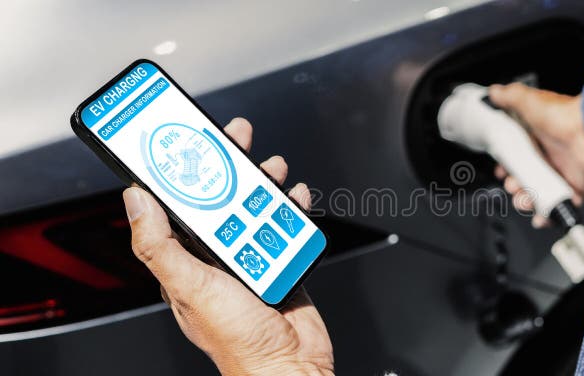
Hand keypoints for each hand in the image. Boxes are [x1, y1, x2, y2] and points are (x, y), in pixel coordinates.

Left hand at [122, 118, 333, 375]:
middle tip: (235, 137)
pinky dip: (293, 208)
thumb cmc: (238, 339)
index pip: (179, 205)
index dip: (181, 171)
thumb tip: (135, 200)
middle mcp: (218, 257)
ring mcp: (252, 259)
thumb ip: (159, 245)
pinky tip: (296, 197)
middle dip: (229, 165)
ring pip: (257, 208)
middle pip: (222, 198)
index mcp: (188, 260)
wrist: (290, 364)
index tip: (184, 142)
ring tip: (271, 167)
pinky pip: (287, 226)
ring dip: (265, 183)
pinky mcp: (282, 262)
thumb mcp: (189, 287)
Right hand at [488, 83, 583, 226]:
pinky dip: (549, 215)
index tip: (502, 172)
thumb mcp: (529, 101)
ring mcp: (563, 173)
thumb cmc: (563, 116)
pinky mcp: (576, 187)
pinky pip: (561, 206)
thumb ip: (510, 97)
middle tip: (513, 186)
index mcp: (538, 140)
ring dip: (527, 202)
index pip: (517, 158)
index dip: (507, 168)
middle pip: (526, 179)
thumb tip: (494, 92)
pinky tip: (540, 217)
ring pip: (539, 194)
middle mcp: (550, 157)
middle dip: (515, 187)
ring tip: (524, 201)